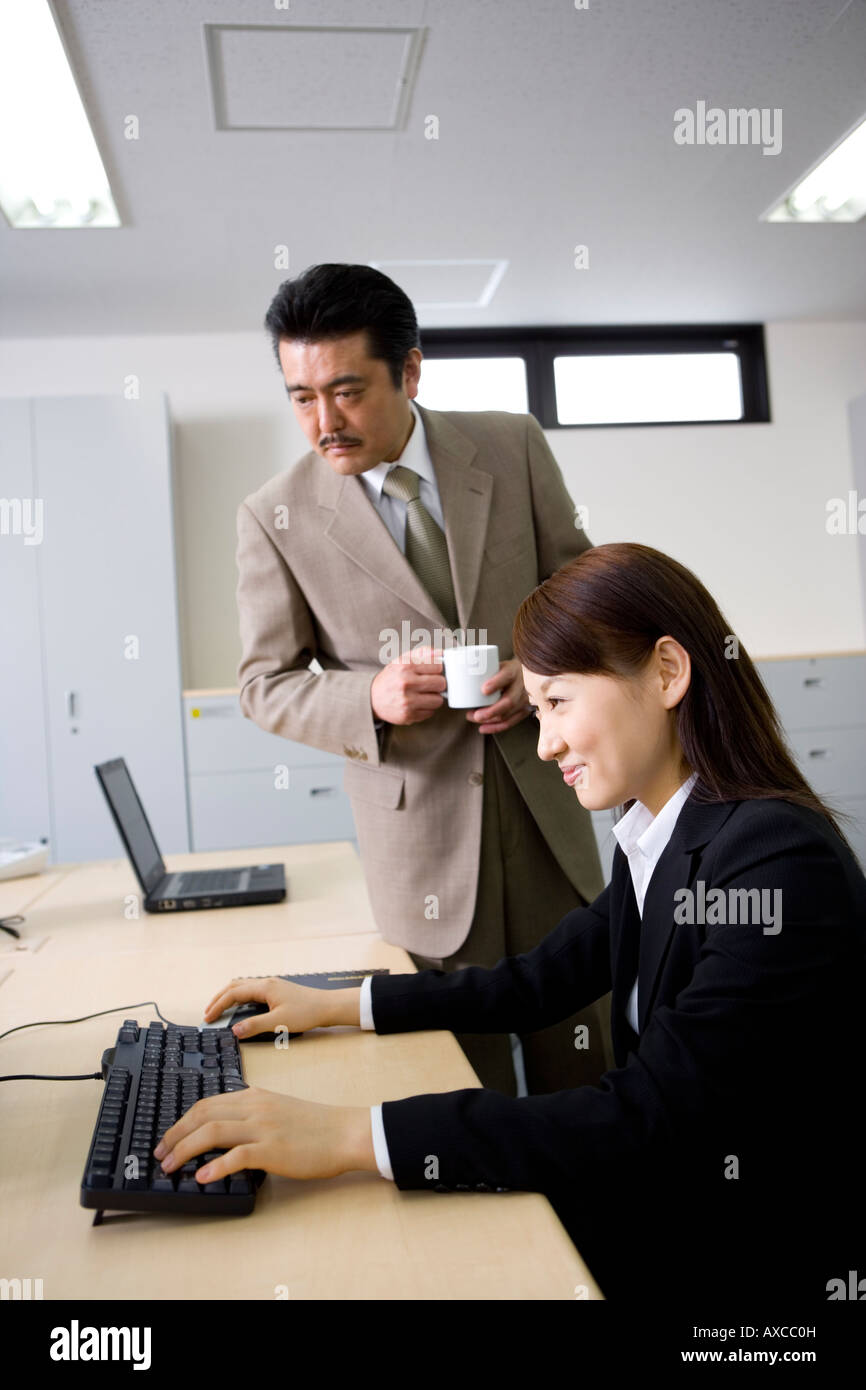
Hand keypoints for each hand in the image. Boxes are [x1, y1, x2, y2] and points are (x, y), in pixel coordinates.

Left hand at [153, 1087, 377, 1181]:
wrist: (343, 1133)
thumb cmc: (314, 1126)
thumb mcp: (277, 1110)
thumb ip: (250, 1115)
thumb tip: (222, 1132)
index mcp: (254, 1096)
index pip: (207, 1103)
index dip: (182, 1122)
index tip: (169, 1138)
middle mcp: (254, 1107)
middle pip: (202, 1115)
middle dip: (175, 1135)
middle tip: (160, 1153)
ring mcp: (263, 1127)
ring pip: (212, 1131)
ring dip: (185, 1149)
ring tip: (171, 1166)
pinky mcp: (273, 1149)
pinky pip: (237, 1156)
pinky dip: (215, 1166)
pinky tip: (202, 1176)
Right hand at [203, 976, 335, 1038]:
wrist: (327, 1006)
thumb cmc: (306, 1012)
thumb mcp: (279, 1022)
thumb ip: (255, 1026)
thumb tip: (234, 1030)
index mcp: (264, 987)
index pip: (234, 994)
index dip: (218, 1005)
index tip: (208, 1017)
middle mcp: (266, 983)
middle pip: (235, 986)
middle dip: (219, 998)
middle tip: (208, 1012)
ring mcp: (272, 986)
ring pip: (243, 986)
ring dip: (229, 996)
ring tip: (219, 1009)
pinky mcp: (277, 991)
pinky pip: (252, 990)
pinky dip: (240, 997)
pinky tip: (240, 1007)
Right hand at [370, 645, 445, 724]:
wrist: (372, 698)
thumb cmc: (391, 678)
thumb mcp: (402, 660)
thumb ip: (422, 653)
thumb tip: (441, 653)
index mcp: (406, 667)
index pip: (438, 666)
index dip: (437, 670)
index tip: (432, 672)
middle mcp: (406, 684)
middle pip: (441, 683)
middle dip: (438, 684)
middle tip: (430, 684)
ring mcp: (407, 701)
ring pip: (438, 700)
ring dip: (433, 697)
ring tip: (423, 694)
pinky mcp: (408, 715)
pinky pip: (431, 712)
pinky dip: (426, 708)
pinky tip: (417, 703)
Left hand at [466, 657, 532, 733]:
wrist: (524, 674)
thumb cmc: (504, 670)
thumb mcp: (497, 664)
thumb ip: (482, 669)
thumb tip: (454, 672)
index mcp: (514, 670)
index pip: (507, 676)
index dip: (496, 683)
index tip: (483, 690)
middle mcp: (521, 686)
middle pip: (509, 701)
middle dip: (491, 711)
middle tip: (475, 714)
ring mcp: (524, 699)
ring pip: (508, 714)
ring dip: (489, 720)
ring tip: (474, 717)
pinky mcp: (524, 710)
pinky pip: (510, 722)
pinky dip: (495, 727)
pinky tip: (483, 728)